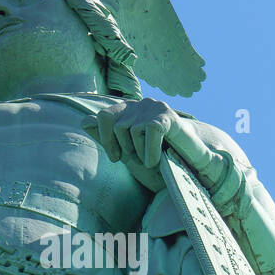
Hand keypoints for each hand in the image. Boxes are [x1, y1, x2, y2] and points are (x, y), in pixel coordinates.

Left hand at [82, 97, 211, 190]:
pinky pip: (150, 131)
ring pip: (130, 129)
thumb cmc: (158, 161)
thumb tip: (85, 121)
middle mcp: (140, 104)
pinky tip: (156, 162)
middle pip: (113, 122)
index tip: (117, 158)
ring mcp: (154, 108)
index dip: (105, 139)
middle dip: (120, 146)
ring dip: (139, 152)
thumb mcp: (128, 152)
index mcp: (128, 111)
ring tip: (152, 160)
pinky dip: (150, 151)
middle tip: (134, 160)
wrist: (189, 170)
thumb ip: (107, 137)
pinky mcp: (167, 116)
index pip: (102, 117)